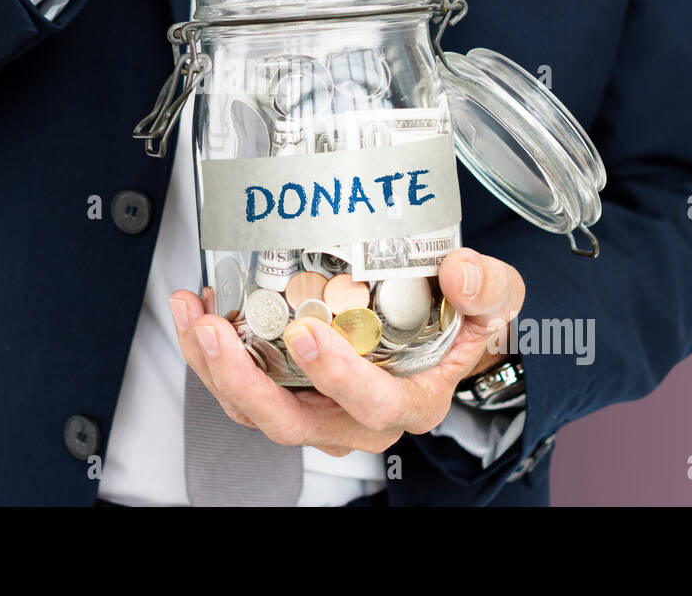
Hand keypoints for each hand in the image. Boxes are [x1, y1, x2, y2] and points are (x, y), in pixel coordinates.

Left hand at [170, 248, 525, 456]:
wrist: (443, 332)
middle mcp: (357, 418)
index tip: (308, 335)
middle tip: (217, 330)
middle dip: (245, 380)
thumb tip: (459, 270)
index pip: (373, 404)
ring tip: (195, 314)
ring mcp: (318, 410)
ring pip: (256, 409)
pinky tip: (205, 311)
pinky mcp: (288, 393)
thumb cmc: (462, 323)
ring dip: (214, 366)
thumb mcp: (495, 301)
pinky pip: (242, 388)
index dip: (337, 377)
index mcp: (410, 399)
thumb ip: (486, 287)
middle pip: (292, 422)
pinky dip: (215, 354)